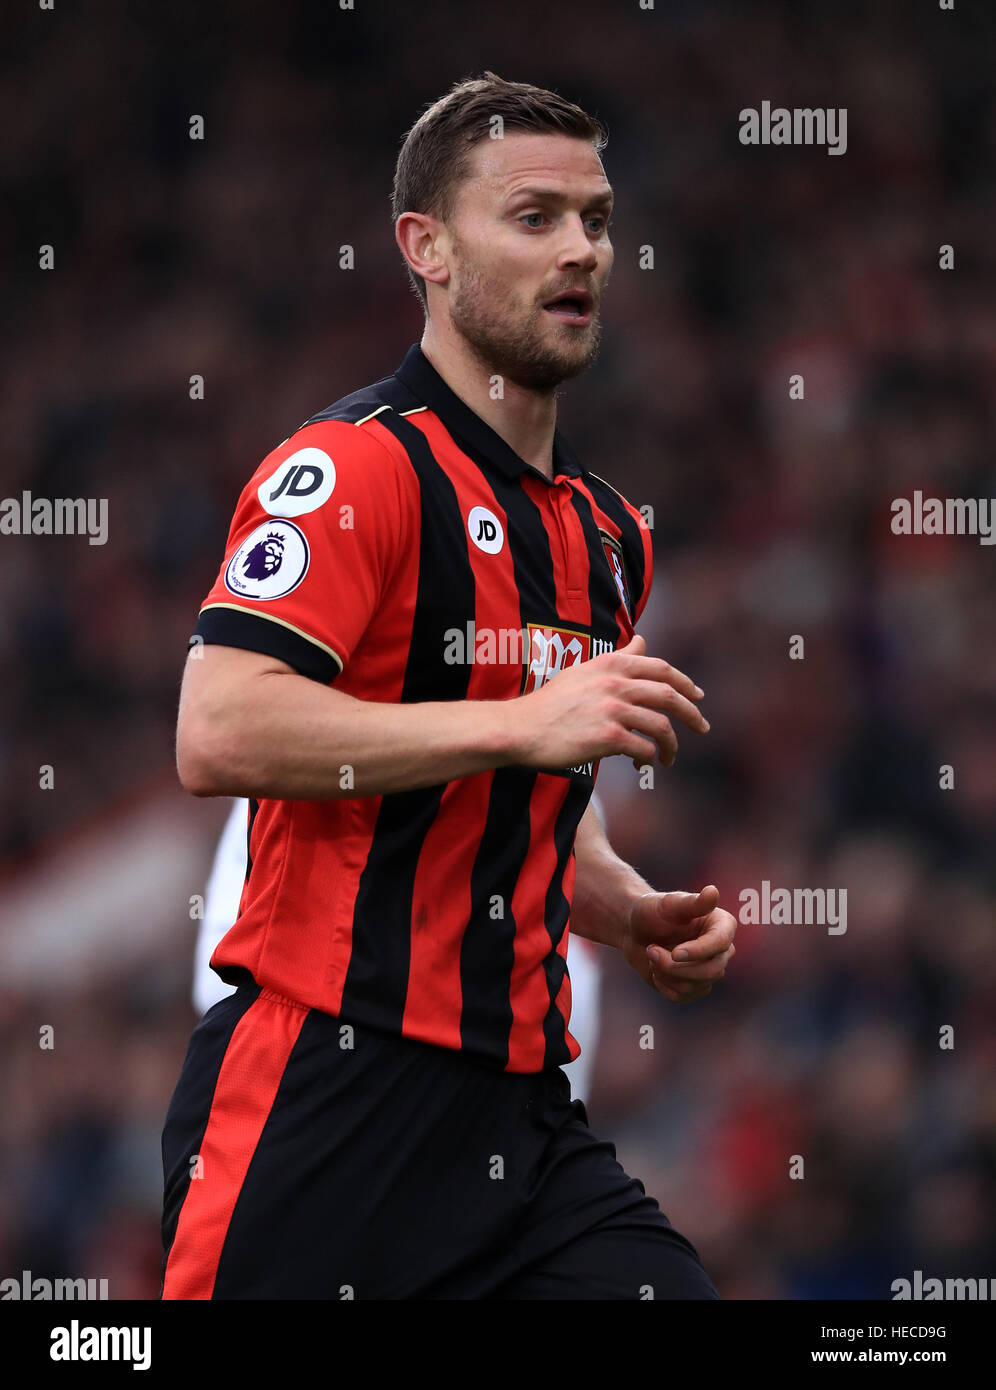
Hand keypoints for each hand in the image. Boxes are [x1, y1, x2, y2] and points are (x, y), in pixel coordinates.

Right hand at [516, 634, 708, 770]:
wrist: (520, 728)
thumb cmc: (550, 703)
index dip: (685, 683)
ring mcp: (612, 709)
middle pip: (670, 695)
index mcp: (611, 664)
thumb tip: (642, 641)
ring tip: (670, 757)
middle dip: (692, 713)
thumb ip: (617, 658)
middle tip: (702, 726)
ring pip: (661, 726)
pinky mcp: (607, 737)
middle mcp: (615, 682)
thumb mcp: (584, 671)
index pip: (661, 668)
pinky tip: (642, 764)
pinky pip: (644, 748)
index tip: (697, 697)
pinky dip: (649, 758)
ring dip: (672, 745)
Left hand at [620, 885, 735, 1002]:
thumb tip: (713, 892)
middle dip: (675, 965)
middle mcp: (721, 950)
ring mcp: (709, 970)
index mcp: (722, 925)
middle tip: (651, 950)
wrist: (635, 930)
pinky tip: (655, 968)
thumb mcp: (668, 904)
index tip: (675, 952)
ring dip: (664, 972)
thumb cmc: (652, 911)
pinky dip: (662, 984)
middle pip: (711, 971)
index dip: (698, 951)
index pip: (720, 944)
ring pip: (693, 985)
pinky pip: (682, 996)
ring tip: (652, 953)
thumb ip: (692, 902)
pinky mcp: (695, 987)